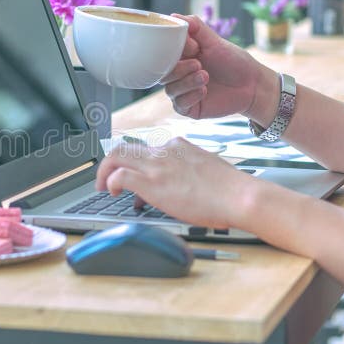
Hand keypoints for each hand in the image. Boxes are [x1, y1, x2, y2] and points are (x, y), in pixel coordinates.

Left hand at [95, 139, 257, 229]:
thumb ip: (184, 173)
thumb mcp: (204, 171)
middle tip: (106, 180)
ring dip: (104, 171)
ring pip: (116, 155)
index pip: (146, 149)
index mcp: (178, 146)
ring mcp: (157, 165)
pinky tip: (114, 193)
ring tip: (103, 188)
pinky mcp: (152, 181)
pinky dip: (110, 182)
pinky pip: (119, 175)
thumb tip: (171, 188)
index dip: (135, 165)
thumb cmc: (230, 191)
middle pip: (124, 146)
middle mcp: (164, 151)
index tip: (133, 180)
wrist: (240, 196)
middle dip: (109, 163)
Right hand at [163, 14, 276, 120]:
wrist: (252, 85)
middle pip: (163, 74)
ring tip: (205, 77)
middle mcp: (179, 75)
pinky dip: (189, 97)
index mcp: (181, 58)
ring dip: (186, 83)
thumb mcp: (214, 41)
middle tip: (198, 64)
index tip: (193, 48)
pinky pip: (179, 105)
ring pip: (170, 89)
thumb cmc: (234, 61)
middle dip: (179, 69)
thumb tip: (174, 16)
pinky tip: (204, 91)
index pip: (163, 55)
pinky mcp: (190, 108)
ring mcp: (183, 92)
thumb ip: (195, 27)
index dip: (172, 51)